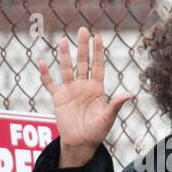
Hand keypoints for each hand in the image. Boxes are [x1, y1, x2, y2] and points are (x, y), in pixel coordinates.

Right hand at [38, 27, 134, 165]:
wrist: (81, 142)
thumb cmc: (97, 131)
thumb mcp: (108, 118)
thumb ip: (116, 105)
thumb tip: (130, 94)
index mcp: (97, 89)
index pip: (98, 66)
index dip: (98, 52)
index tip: (98, 37)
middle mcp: (83, 86)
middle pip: (83, 62)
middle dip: (83, 47)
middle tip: (83, 30)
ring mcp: (70, 91)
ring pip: (67, 69)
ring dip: (64, 56)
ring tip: (62, 41)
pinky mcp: (59, 98)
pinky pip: (51, 84)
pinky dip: (46, 74)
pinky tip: (42, 62)